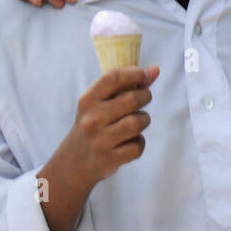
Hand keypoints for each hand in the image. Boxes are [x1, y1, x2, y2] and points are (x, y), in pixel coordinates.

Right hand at [60, 66, 158, 185]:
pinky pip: (138, 146)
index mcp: (88, 100)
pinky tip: (130, 142)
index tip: (143, 74)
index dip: (134, 72)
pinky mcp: (109, 159)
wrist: (75, 161)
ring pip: (137, 123)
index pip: (113, 78)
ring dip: (144, 120)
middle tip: (144, 98)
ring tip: (137, 121)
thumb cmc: (95, 124)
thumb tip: (155, 69)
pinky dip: (139, 142)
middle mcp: (92, 119)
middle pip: (132, 99)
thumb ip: (128, 85)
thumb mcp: (102, 103)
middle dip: (145, 96)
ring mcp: (99, 141)